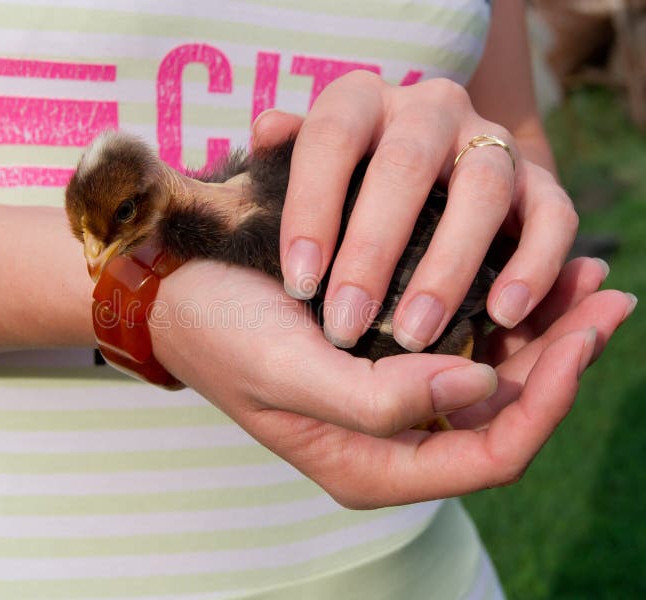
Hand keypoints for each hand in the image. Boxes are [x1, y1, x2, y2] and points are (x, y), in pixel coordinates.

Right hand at [152, 256, 633, 507]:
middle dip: (563, 358)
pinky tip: (532, 269)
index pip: (490, 455)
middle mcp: (392, 439)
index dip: (548, 400)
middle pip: (506, 416)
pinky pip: (467, 342)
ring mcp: (396, 396)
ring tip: (589, 279)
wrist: (180, 294)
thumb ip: (377, 400)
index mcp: (370, 465)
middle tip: (608, 296)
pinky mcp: (390, 355)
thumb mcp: (285, 371)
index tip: (583, 333)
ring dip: (545, 329)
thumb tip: (480, 386)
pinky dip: (506, 308)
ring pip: (496, 376)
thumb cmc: (221, 334)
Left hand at [253, 72, 577, 352]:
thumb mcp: (304, 174)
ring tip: (416, 332)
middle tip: (347, 323)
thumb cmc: (344, 192)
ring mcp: (490, 141)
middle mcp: (429, 110)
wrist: (420, 187)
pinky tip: (504, 315)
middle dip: (374, 250)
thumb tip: (267, 129)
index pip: (331, 137)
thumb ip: (285, 161)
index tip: (299, 283)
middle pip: (406, 164)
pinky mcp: (540, 181)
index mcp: (362, 101)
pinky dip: (534, 265)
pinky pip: (554, 216)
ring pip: (482, 188)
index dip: (312, 208)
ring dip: (449, 266)